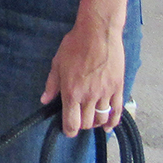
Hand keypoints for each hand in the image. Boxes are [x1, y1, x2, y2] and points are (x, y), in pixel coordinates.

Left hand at [39, 20, 125, 137]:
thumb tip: (44, 100)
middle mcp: (88, 96)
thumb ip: (52, 84)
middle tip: (79, 119)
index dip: (69, 131)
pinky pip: (117, 111)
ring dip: (95, 122)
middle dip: (81, 125)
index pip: (71, 122)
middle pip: (86, 123)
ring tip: (91, 119)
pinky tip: (108, 126)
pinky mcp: (118, 88)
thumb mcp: (57, 63)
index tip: (68, 130)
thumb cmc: (74, 45)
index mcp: (71, 92)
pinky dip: (113, 122)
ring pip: (101, 118)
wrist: (98, 32)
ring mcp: (105, 93)